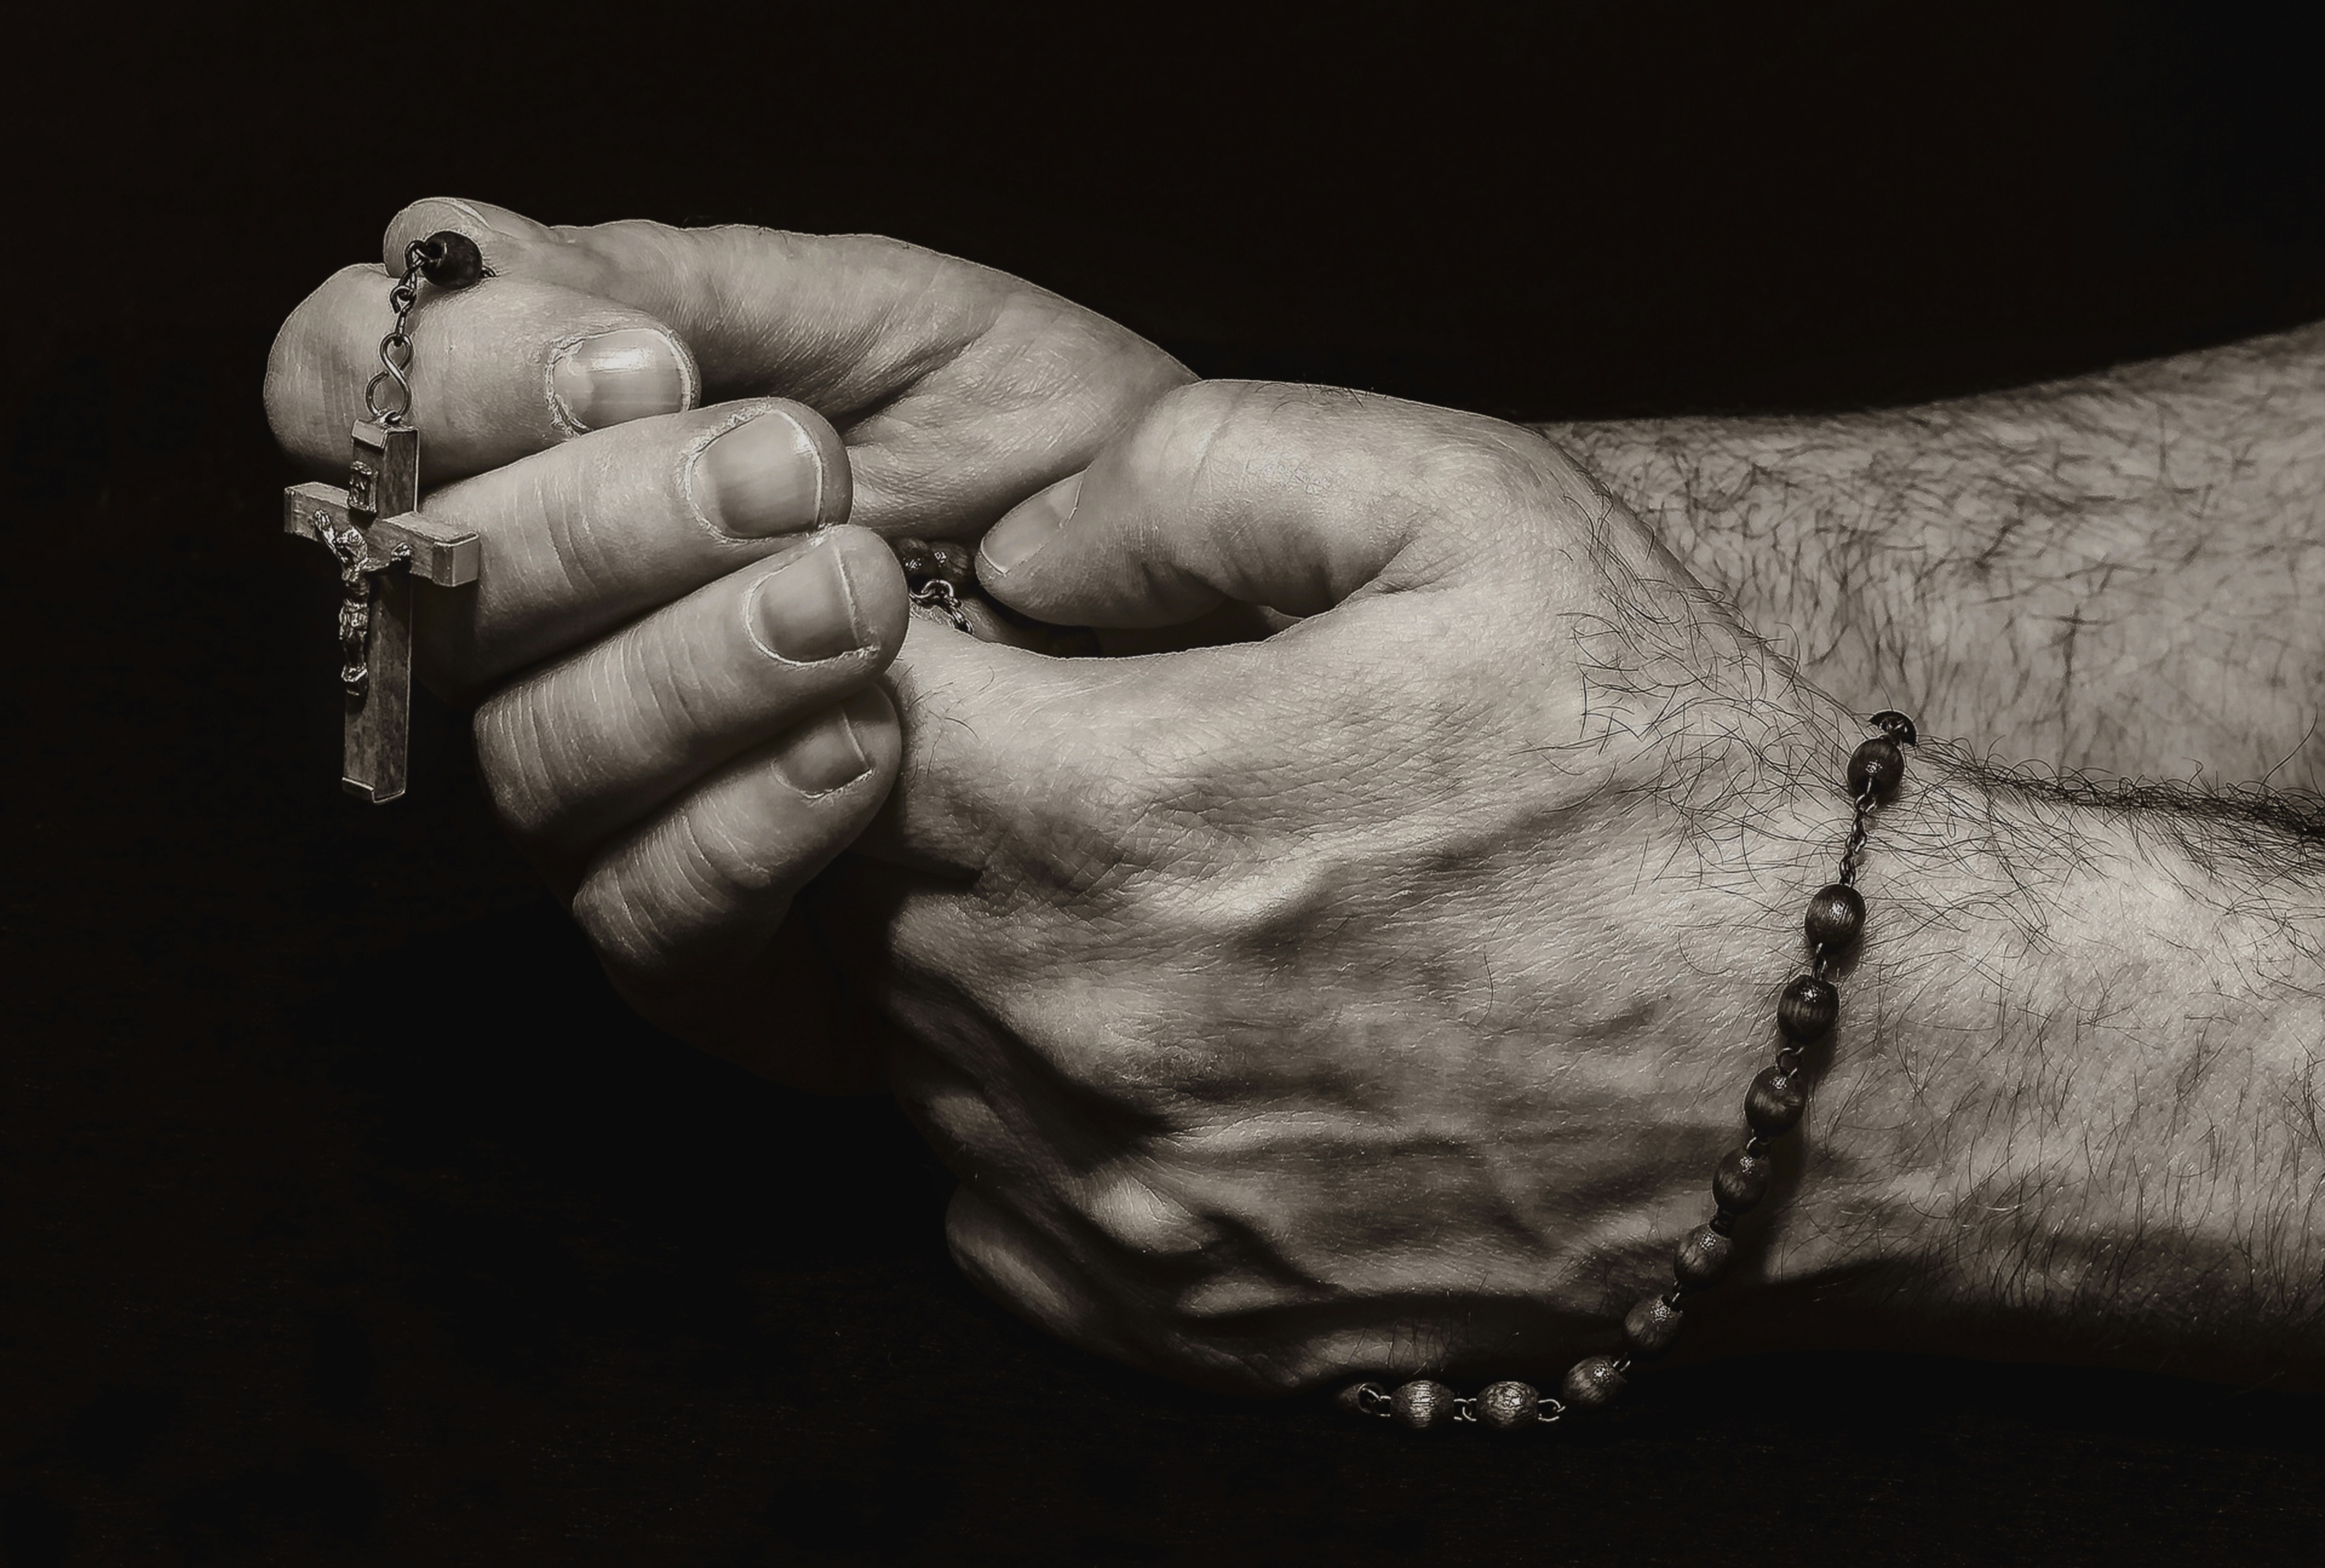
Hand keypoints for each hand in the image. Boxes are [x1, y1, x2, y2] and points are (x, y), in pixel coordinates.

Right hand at [264, 199, 1188, 1086]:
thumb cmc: (1051, 473)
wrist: (1196, 643)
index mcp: (563, 459)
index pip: (355, 401)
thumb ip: (695, 287)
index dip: (461, 380)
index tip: (644, 364)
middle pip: (443, 588)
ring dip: (693, 668)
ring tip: (865, 604)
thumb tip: (469, 248)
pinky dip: (747, 828)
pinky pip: (645, 914)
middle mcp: (549, 636)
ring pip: (536, 756)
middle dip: (611, 520)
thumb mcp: (908, 333)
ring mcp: (610, 799)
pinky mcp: (699, 945)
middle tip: (795, 476)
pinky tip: (867, 750)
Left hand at [813, 381, 1868, 1386]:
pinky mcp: (1178, 1313)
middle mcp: (1081, 1035)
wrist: (1828, 1060)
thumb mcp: (1463, 509)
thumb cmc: (1659, 771)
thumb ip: (1191, 473)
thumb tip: (1015, 553)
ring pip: (913, 1050)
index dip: (870, 659)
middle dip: (922, 806)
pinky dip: (1032, 1120)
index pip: (832, 720)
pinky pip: (987, 1203)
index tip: (967, 642)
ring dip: (979, 958)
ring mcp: (1122, 1199)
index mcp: (1118, 820)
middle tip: (1065, 754)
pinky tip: (1166, 1046)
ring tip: (1145, 896)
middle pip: (857, 894)